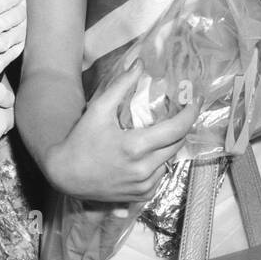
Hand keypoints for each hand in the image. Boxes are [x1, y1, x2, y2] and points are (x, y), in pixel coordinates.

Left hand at [0, 0, 25, 73]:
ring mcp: (24, 26)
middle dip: (2, 24)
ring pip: (17, 35)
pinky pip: (15, 51)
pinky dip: (5, 60)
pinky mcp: (22, 42)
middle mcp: (24, 9)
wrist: (11, 0)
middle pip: (16, 16)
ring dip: (3, 43)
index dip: (3, 1)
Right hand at [45, 62, 200, 201]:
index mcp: (135, 147)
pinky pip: (161, 176)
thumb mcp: (98, 109)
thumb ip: (121, 85)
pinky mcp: (141, 195)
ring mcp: (143, 186)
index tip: (196, 100)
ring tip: (160, 133)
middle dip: (180, 127)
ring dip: (169, 146)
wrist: (64, 175)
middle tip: (178, 113)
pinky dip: (159, 163)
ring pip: (170, 160)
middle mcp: (143, 170)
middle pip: (177, 144)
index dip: (190, 113)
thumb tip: (140, 63)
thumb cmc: (81, 140)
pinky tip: (148, 154)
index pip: (176, 129)